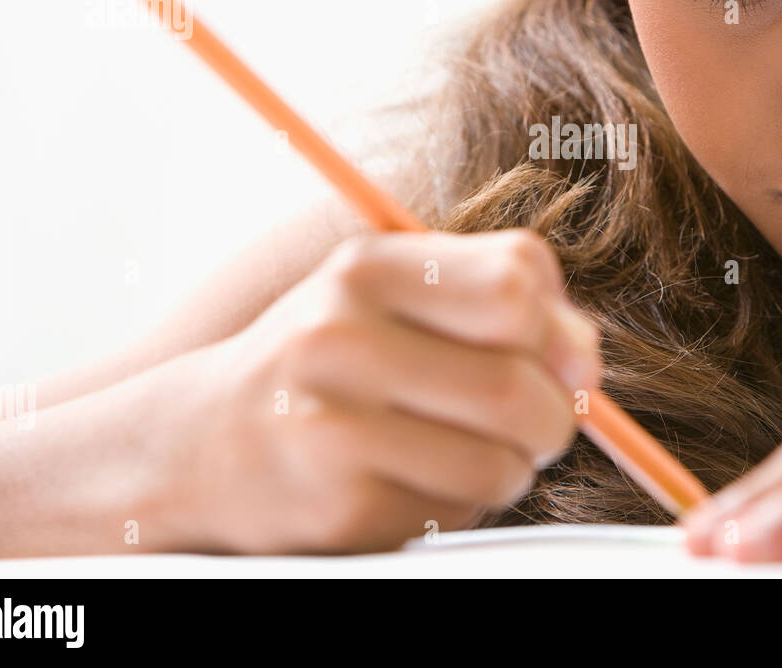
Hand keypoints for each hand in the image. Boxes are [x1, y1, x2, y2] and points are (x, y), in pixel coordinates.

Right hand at [147, 228, 600, 553]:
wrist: (193, 446)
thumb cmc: (322, 364)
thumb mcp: (388, 299)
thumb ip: (495, 307)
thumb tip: (587, 361)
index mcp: (366, 267)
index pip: (519, 281)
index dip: (559, 328)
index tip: (548, 357)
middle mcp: (341, 338)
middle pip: (519, 384)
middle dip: (551, 418)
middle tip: (530, 425)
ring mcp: (333, 426)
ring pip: (502, 462)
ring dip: (510, 468)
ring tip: (461, 451)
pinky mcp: (337, 507)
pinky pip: (459, 513)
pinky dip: (462, 506)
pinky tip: (413, 482)